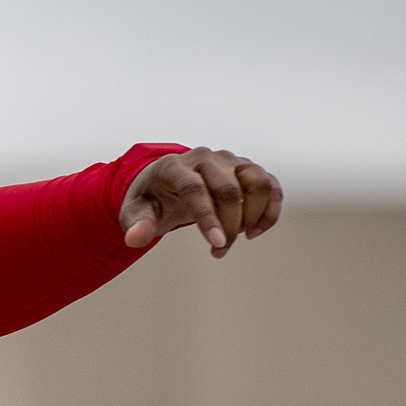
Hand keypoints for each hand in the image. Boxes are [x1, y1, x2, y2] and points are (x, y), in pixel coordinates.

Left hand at [120, 147, 281, 257]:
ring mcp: (229, 160)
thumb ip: (136, 224)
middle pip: (228, 189)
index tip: (217, 243)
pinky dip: (270, 211)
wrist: (166, 184)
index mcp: (173, 166)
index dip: (207, 217)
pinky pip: (271, 187)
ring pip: (257, 184)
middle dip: (229, 224)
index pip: (194, 188)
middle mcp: (204, 157)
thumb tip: (136, 239)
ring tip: (237, 237)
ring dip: (252, 216)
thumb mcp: (135, 213)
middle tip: (220, 248)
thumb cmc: (150, 201)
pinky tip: (254, 232)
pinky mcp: (248, 168)